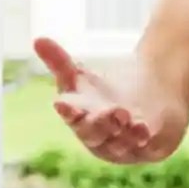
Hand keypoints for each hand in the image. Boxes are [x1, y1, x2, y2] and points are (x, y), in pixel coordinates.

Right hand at [33, 37, 153, 163]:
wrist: (149, 100)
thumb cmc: (106, 93)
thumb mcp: (81, 77)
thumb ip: (59, 62)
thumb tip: (37, 39)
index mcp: (80, 120)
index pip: (72, 118)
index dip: (68, 112)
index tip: (61, 104)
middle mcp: (101, 137)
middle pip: (95, 133)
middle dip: (98, 123)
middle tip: (104, 110)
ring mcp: (125, 145)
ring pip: (121, 142)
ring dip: (121, 130)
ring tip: (123, 113)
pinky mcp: (151, 147)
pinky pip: (146, 147)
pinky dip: (143, 138)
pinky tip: (144, 128)